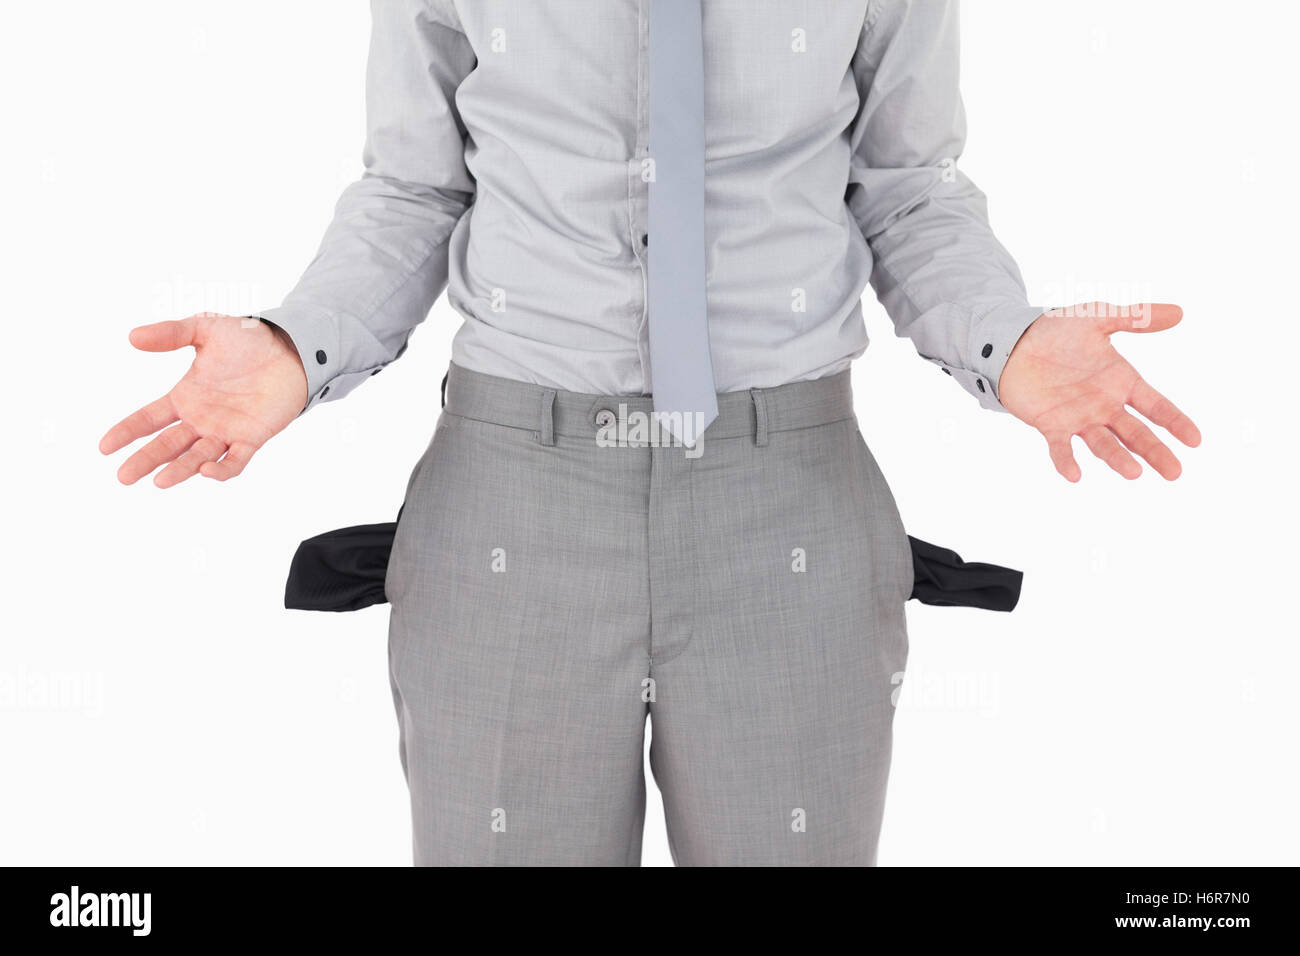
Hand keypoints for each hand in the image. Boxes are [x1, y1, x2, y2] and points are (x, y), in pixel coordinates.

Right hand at [99, 313, 308, 486]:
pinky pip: (235, 461)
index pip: (149, 418)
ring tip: (159, 481)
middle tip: (123, 477)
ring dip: (179, 470)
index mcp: (186, 397)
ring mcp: (226, 431)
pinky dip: (221, 469)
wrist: (291, 350)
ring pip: (197, 457)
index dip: (127, 431)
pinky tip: (206, 471)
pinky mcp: (253, 437)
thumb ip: (171, 333)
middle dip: (145, 460)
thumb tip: (132, 337)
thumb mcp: (205, 329)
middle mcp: (202, 419)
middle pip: (167, 445)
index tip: (104, 447)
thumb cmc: (248, 340)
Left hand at [998, 302, 1200, 481]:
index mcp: (1122, 382)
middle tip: (1175, 473)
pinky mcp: (1051, 425)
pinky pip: (1060, 447)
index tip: (1194, 440)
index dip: (1175, 422)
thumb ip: (1136, 317)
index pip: (1156, 406)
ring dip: (1118, 459)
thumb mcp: (1098, 317)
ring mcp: (1079, 418)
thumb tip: (1179, 312)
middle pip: (1136, 433)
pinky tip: (1074, 475)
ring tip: (1134, 473)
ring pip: (1104, 444)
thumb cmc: (1057, 331)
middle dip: (1155, 452)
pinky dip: (1066, 461)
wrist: (1014, 342)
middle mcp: (1105, 406)